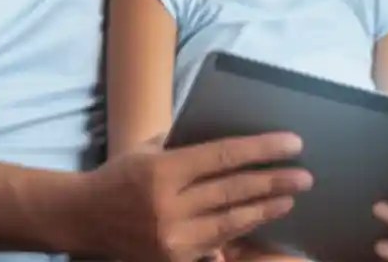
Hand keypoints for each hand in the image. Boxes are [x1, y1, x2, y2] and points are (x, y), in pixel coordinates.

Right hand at [75, 133, 310, 261]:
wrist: (83, 218)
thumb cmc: (121, 175)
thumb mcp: (148, 149)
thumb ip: (184, 143)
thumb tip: (232, 139)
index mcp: (162, 169)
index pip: (223, 156)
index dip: (262, 149)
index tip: (292, 143)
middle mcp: (167, 205)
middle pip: (233, 190)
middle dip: (273, 181)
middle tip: (304, 176)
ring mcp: (170, 237)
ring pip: (230, 221)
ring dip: (264, 209)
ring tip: (289, 198)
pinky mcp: (172, 259)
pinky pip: (216, 244)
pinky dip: (240, 231)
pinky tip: (259, 220)